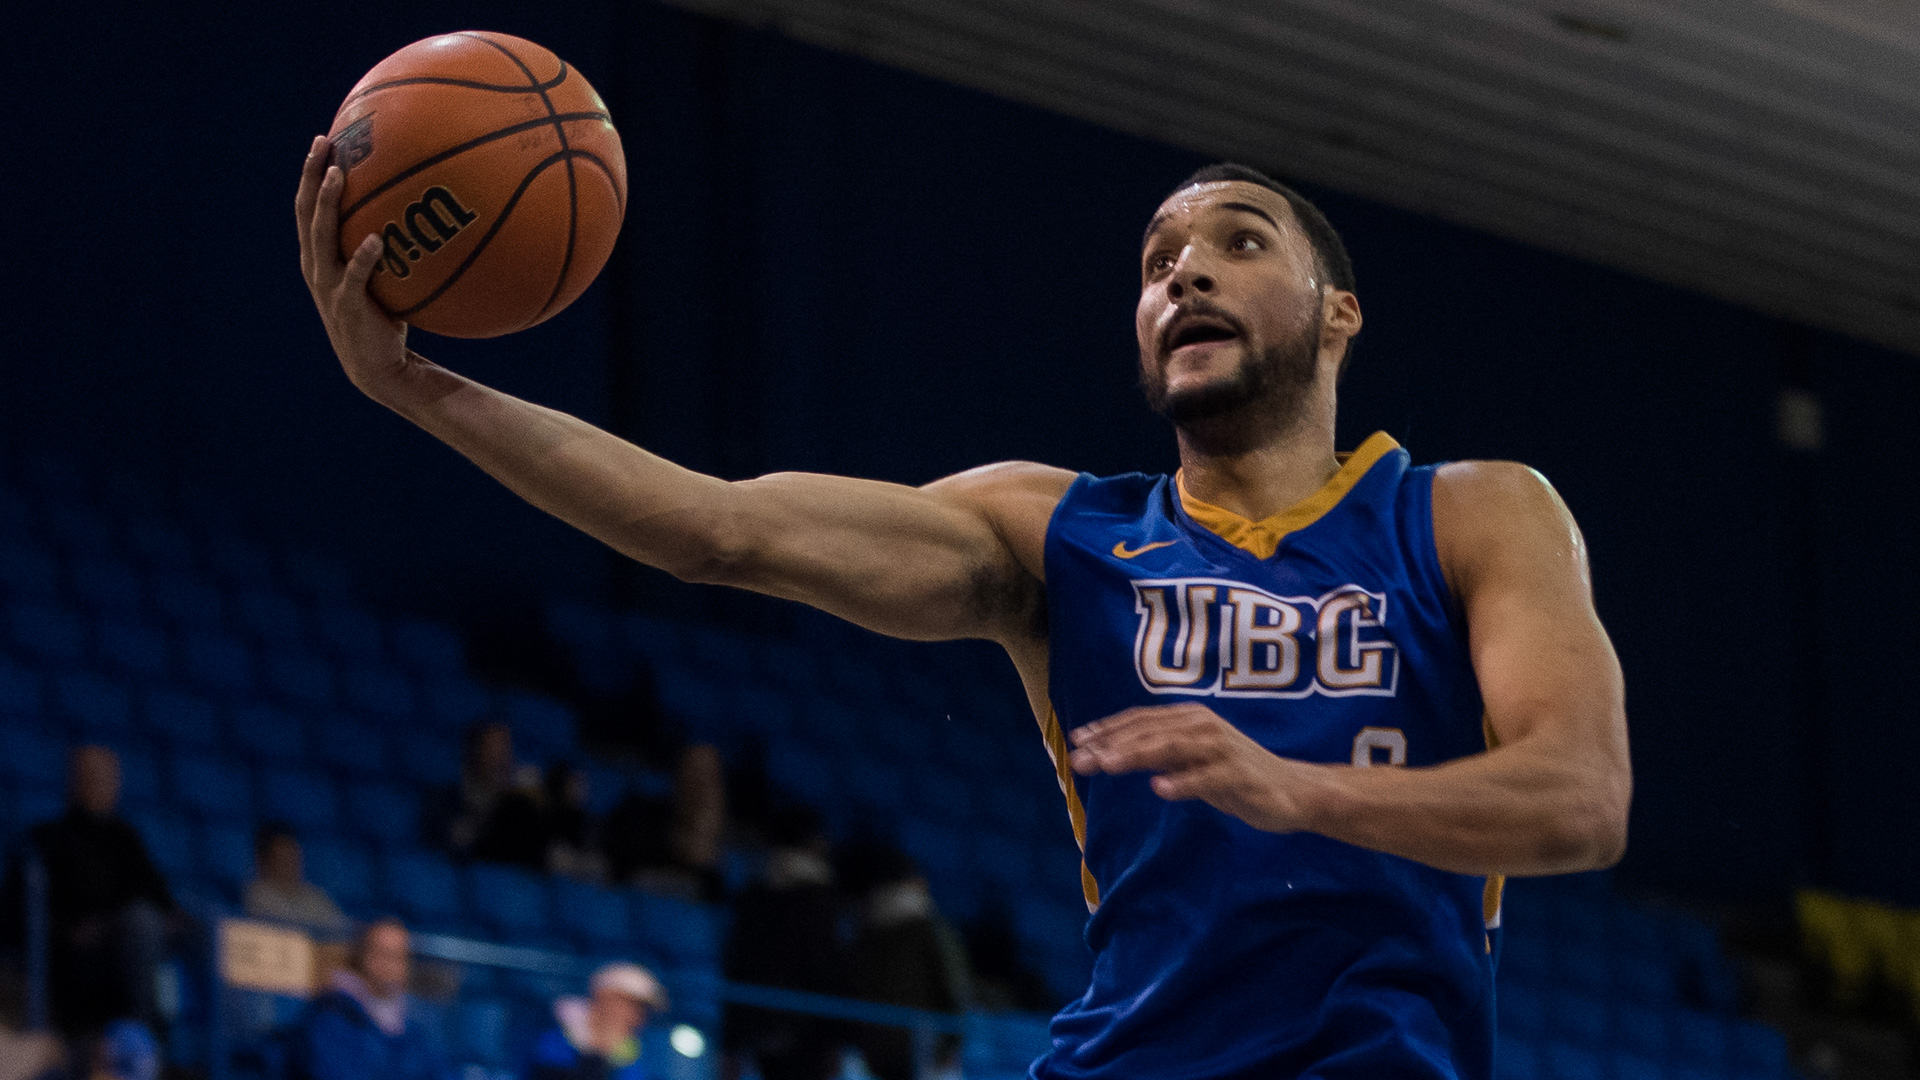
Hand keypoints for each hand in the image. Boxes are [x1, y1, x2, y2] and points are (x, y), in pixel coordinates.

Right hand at [293, 135, 413, 396]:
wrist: (378, 368)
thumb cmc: (384, 316)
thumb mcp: (379, 277)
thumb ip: (384, 246)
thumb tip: (419, 210)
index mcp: (319, 257)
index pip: (308, 207)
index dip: (311, 174)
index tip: (323, 140)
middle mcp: (317, 267)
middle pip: (307, 213)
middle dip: (313, 176)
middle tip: (324, 144)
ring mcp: (329, 287)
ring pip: (322, 238)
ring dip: (329, 205)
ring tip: (339, 176)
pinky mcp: (349, 308)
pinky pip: (355, 278)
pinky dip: (363, 258)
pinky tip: (376, 239)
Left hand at [1068, 703, 1320, 832]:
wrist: (1293, 791)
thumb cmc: (1236, 774)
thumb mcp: (1191, 759)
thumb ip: (1158, 752)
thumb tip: (1110, 752)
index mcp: (1189, 719)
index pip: (1140, 720)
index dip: (1107, 728)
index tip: (1077, 740)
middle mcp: (1203, 726)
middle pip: (1149, 732)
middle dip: (1110, 744)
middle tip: (1078, 759)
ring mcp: (1221, 749)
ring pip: (1172, 747)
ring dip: (1136, 755)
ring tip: (1107, 766)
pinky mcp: (1238, 775)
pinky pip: (1206, 778)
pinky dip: (1182, 782)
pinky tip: (1160, 789)